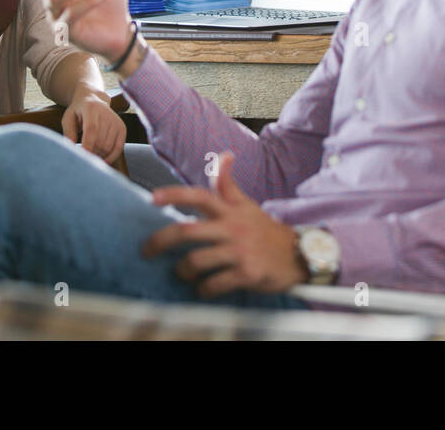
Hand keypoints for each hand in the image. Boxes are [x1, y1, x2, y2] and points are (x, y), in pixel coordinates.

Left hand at [62, 84, 126, 163]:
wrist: (94, 99)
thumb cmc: (78, 111)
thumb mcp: (68, 118)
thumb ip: (69, 133)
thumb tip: (72, 150)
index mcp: (91, 108)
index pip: (92, 129)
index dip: (88, 145)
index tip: (83, 159)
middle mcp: (107, 113)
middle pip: (100, 141)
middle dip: (91, 153)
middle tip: (82, 156)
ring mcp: (116, 121)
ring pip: (108, 147)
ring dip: (98, 155)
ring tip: (90, 153)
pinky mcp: (122, 128)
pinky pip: (118, 148)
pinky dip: (111, 157)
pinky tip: (103, 161)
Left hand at [142, 152, 307, 296]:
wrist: (298, 255)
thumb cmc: (264, 230)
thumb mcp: (247, 205)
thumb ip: (228, 184)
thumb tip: (224, 155)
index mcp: (230, 211)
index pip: (199, 196)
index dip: (174, 195)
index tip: (152, 199)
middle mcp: (233, 228)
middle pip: (187, 231)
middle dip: (161, 241)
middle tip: (146, 251)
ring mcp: (240, 251)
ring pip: (196, 260)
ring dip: (182, 270)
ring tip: (181, 273)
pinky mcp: (247, 274)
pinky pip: (214, 284)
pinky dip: (202, 289)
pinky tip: (201, 289)